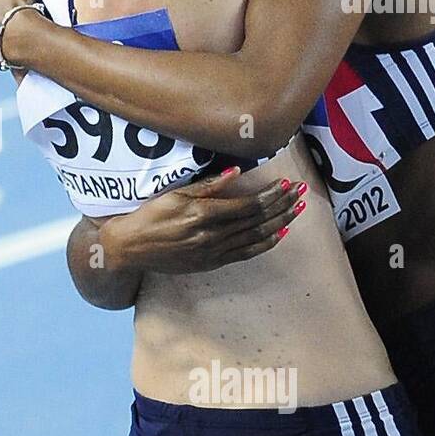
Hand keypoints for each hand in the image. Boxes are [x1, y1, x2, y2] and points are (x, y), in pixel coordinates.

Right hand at [101, 168, 307, 273]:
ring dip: (281, 222)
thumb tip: (235, 173)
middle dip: (283, 205)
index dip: (271, 194)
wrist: (132, 247)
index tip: (286, 183)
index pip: (249, 204)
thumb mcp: (174, 193)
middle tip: (301, 192)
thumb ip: (207, 185)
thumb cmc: (150, 216)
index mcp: (203, 214)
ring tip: (298, 210)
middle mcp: (212, 234)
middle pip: (258, 220)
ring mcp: (213, 251)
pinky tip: (279, 233)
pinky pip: (246, 253)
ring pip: (257, 236)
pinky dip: (266, 243)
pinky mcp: (212, 262)